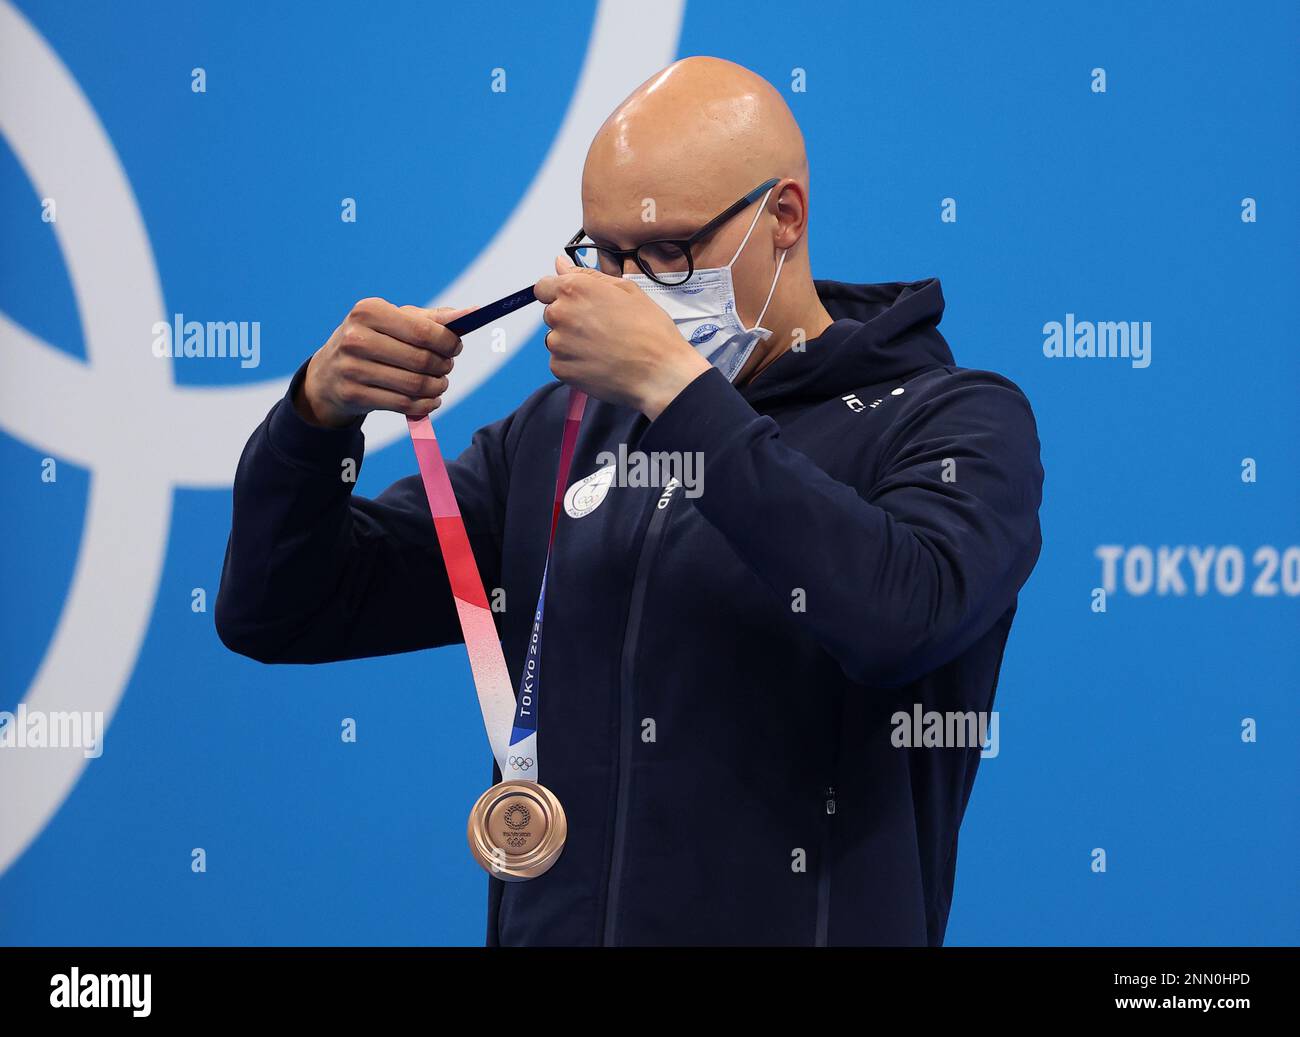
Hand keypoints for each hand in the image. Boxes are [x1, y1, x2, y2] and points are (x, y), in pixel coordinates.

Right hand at [296, 298, 473, 427]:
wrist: (328, 374)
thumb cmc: (373, 340)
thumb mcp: (395, 322)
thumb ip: (433, 319)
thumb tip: (472, 313)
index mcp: (368, 311)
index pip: (424, 331)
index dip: (448, 342)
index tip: (455, 347)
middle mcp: (355, 337)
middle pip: (422, 360)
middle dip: (444, 366)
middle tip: (446, 367)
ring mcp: (352, 367)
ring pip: (415, 384)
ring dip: (437, 387)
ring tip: (439, 383)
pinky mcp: (353, 394)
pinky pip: (404, 404)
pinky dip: (426, 404)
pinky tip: (431, 399)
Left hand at [535, 255, 710, 417]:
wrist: (659, 373)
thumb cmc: (649, 331)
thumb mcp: (626, 290)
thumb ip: (587, 275)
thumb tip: (560, 264)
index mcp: (574, 289)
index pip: (543, 286)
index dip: (559, 293)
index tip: (575, 302)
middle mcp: (560, 314)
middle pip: (552, 313)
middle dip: (570, 318)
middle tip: (601, 328)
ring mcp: (558, 344)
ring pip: (556, 339)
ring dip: (572, 341)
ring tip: (603, 347)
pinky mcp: (560, 369)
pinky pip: (560, 361)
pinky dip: (574, 362)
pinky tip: (599, 362)